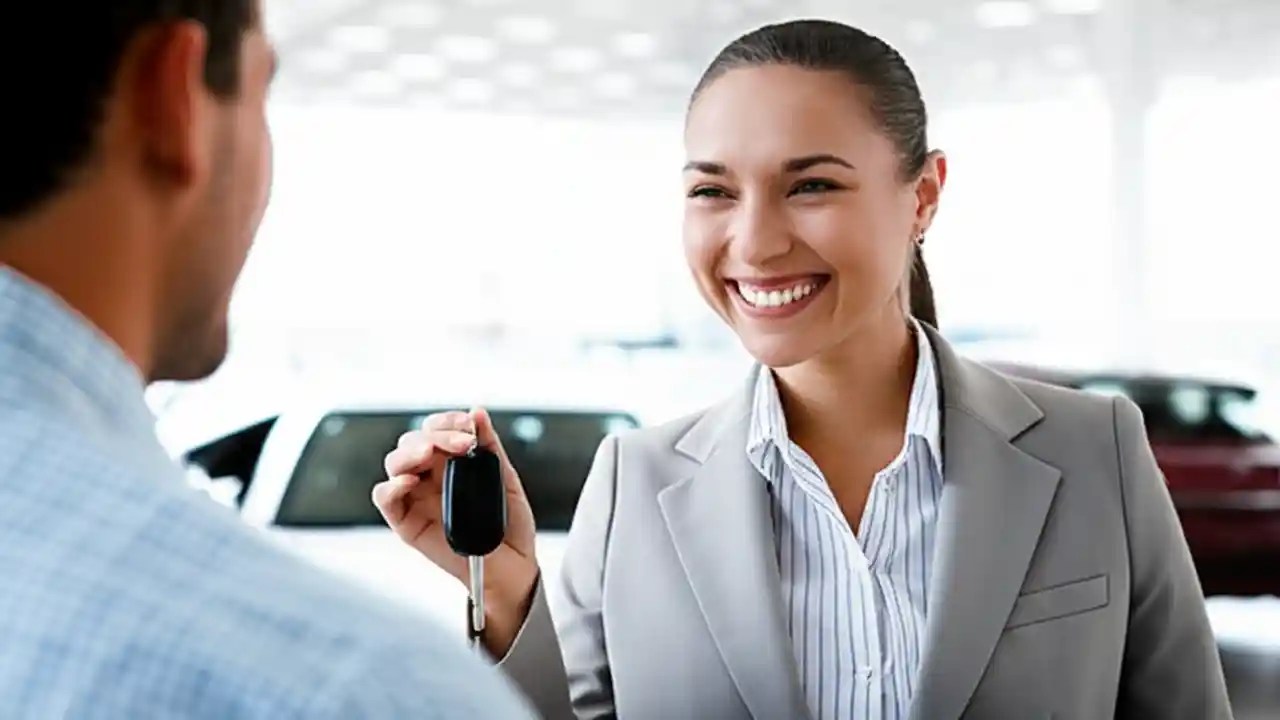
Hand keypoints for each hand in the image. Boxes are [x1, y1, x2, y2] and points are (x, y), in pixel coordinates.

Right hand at [374, 407, 537, 657]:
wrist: (512, 570)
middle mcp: (430, 477)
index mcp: (452, 463)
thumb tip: (478, 412)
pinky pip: (386, 501)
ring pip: (395, 464)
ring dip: (410, 452)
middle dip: (435, 435)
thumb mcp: (505, 481)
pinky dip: (390, 487)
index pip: (436, 430)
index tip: (467, 426)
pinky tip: (408, 481)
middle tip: (461, 444)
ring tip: (430, 453)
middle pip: (413, 442)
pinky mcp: (407, 525)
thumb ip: (490, 448)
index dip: (447, 422)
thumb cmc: (509, 528)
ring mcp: (417, 499)